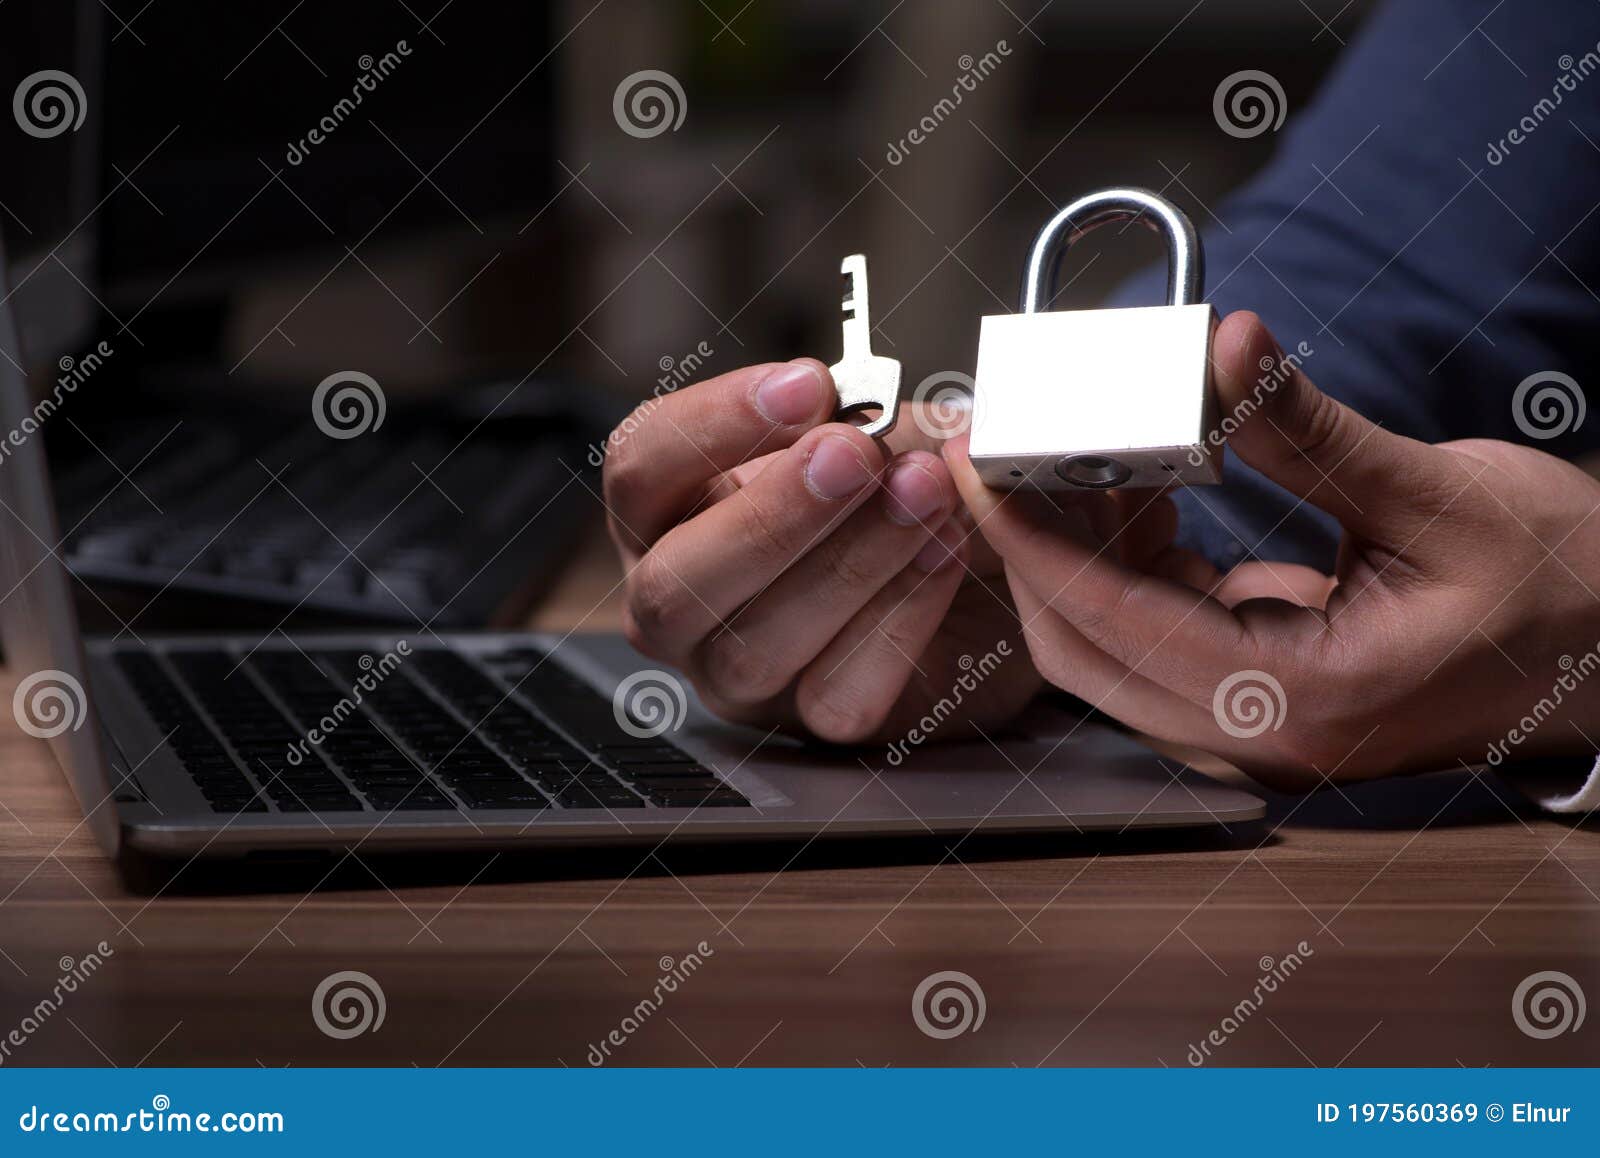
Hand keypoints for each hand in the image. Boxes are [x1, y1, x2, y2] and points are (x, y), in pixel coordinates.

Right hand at [602, 359, 1041, 743]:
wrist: (985, 560)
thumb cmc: (898, 481)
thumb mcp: (876, 423)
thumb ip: (857, 412)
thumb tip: (862, 407)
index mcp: (665, 509)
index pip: (641, 466)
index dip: (716, 422)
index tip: (808, 386)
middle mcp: (680, 601)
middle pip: (675, 581)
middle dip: (772, 513)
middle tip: (855, 454)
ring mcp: (736, 673)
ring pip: (755, 647)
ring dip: (850, 561)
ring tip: (922, 492)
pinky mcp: (812, 722)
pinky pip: (838, 694)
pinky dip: (900, 617)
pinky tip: (946, 554)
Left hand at [947, 310, 1599, 789]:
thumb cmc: (1562, 587)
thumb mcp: (1437, 495)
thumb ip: (1308, 431)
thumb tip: (1223, 348)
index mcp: (1298, 696)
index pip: (1108, 619)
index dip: (1024, 539)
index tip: (970, 466)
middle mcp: (1258, 733)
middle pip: (1081, 647)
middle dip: (1028, 545)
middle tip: (997, 449)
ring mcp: (1253, 727)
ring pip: (1106, 647)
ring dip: (1078, 552)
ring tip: (1077, 451)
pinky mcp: (1257, 698)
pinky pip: (1153, 637)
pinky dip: (1128, 566)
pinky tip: (1142, 489)